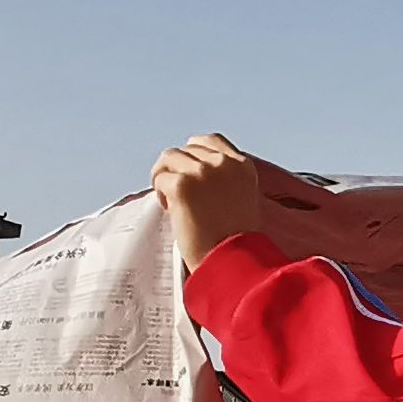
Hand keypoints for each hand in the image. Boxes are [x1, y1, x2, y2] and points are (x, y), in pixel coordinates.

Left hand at [151, 136, 267, 267]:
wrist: (232, 261)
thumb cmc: (236, 240)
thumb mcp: (243, 197)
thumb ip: (225, 178)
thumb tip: (195, 171)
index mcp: (241, 165)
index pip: (210, 140)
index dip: (194, 154)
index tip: (189, 171)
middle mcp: (222, 163)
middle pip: (186, 148)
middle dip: (179, 168)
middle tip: (179, 194)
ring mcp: (201, 172)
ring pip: (169, 158)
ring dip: (166, 176)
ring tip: (171, 200)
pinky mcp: (182, 185)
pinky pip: (160, 179)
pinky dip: (160, 194)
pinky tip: (170, 210)